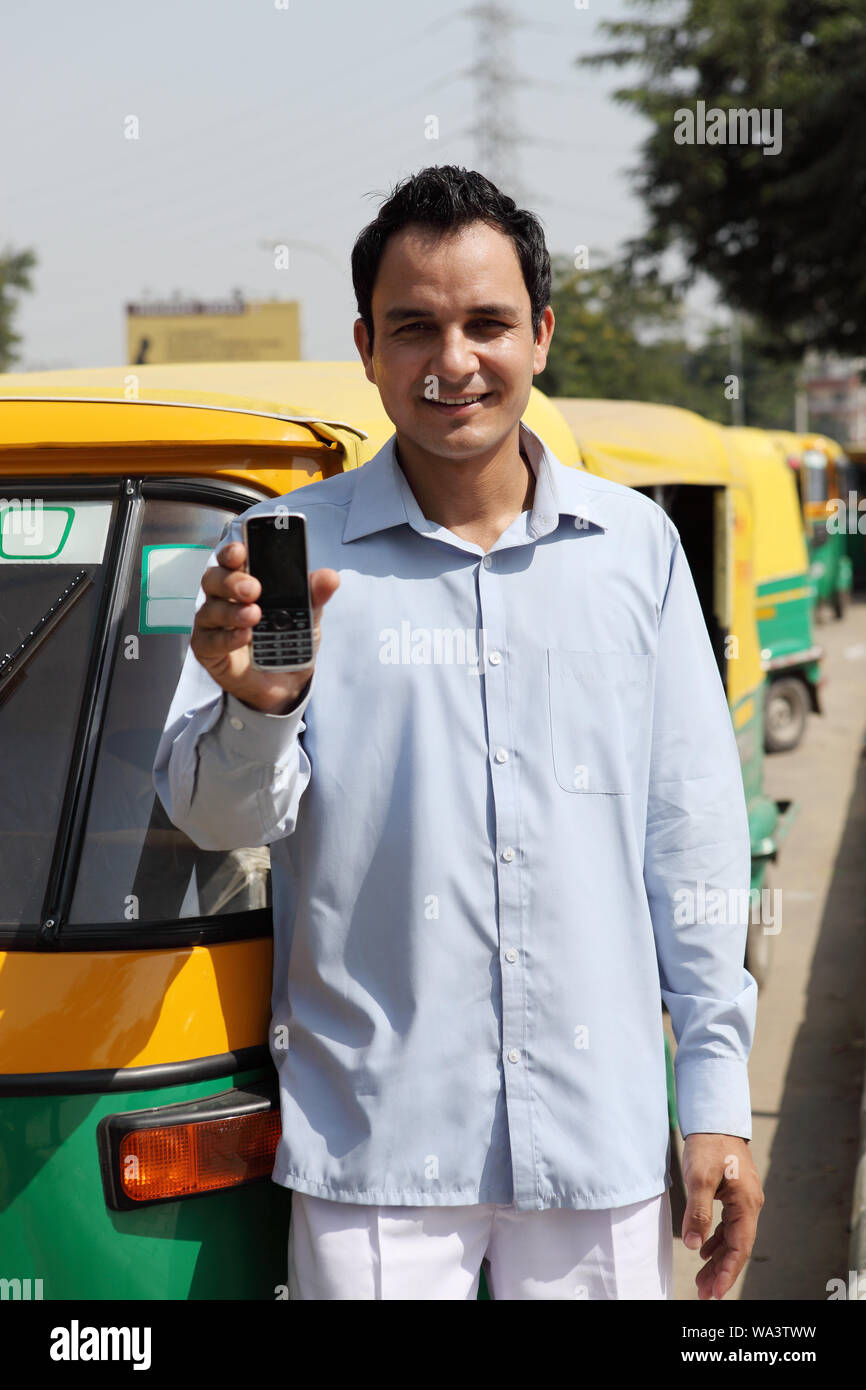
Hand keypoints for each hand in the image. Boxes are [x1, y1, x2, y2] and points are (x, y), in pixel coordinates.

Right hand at [191, 539, 339, 713]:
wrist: (285, 682)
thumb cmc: (287, 640)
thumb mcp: (307, 616)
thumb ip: (315, 595)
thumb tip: (330, 577)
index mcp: (244, 580)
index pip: (232, 559)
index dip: (232, 552)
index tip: (242, 551)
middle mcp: (223, 598)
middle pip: (214, 579)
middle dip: (232, 581)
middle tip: (253, 589)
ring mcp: (213, 624)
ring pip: (211, 609)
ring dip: (232, 611)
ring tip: (254, 615)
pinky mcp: (208, 650)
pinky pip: (211, 641)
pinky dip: (228, 638)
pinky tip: (245, 637)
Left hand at [681, 1132, 763, 1299]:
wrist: (715, 1118)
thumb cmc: (709, 1145)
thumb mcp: (699, 1179)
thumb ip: (698, 1213)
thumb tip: (695, 1246)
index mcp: (747, 1203)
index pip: (739, 1248)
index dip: (727, 1273)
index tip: (714, 1292)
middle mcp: (750, 1204)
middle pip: (737, 1246)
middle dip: (721, 1271)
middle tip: (704, 1293)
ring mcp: (743, 1199)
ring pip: (732, 1237)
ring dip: (718, 1258)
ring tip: (702, 1278)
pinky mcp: (734, 1193)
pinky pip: (728, 1224)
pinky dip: (717, 1239)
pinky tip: (705, 1249)